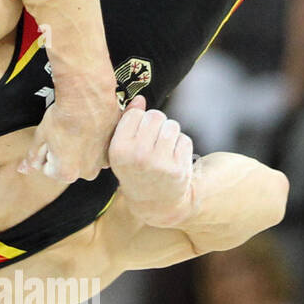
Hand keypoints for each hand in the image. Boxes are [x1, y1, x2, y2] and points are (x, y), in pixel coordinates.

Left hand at [17, 44, 118, 182]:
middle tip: (66, 133)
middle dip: (66, 153)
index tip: (52, 139)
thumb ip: (33, 157)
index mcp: (66, 173)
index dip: (48, 152)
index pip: (49, 169)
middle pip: (70, 165)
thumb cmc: (64, 116)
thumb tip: (24, 170)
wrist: (88, 96)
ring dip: (83, 147)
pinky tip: (92, 126)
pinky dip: (97, 139)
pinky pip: (102, 147)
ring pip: (87, 157)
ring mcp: (103, 161)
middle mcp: (87, 172)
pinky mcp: (114, 147)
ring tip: (79, 129)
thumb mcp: (41, 137)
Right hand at [107, 96, 197, 226]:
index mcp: (119, 150)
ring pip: (172, 125)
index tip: (139, 135)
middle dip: (157, 125)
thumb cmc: (136, 171)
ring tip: (164, 150)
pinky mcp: (178, 168)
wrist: (156, 204)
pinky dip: (181, 146)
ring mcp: (159, 163)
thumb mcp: (123, 150)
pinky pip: (184, 140)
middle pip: (155, 116)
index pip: (135, 114)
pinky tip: (173, 160)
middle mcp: (137, 156)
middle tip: (154, 142)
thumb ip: (127, 122)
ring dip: (170, 134)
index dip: (140, 121)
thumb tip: (139, 99)